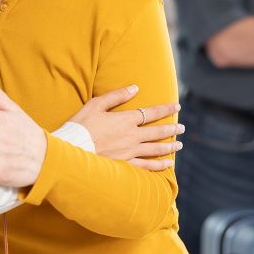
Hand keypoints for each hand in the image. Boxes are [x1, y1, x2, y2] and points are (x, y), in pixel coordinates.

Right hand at [67, 85, 182, 171]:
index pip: (151, 112)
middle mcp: (132, 136)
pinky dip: (159, 165)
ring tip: (179, 145)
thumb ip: (117, 96)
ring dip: (169, 146)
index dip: (166, 109)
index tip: (177, 106)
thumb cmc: (80, 125)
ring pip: (155, 149)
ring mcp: (129, 152)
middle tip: (182, 128)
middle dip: (172, 129)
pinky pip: (146, 166)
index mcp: (126, 120)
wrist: (71, 149)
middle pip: (157, 132)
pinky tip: (168, 164)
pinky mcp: (124, 165)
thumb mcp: (96, 104)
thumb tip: (135, 88)